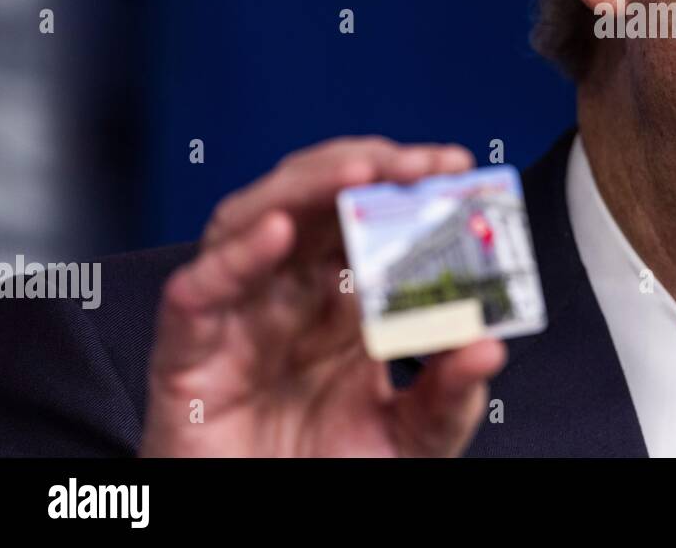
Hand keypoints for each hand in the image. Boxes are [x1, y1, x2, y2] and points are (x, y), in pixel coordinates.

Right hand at [139, 137, 506, 455]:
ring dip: (304, 186)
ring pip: (250, 220)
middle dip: (364, 167)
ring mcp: (236, 318)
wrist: (270, 533)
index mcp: (343, 302)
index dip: (404, 184)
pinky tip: (277, 233)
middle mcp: (288, 296)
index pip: (367, 216)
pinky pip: (196, 293)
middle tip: (418, 165)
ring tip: (359, 171)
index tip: (454, 166)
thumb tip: (488, 346)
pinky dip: (232, 257)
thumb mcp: (412, 436)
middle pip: (312, 200)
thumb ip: (450, 394)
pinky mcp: (187, 356)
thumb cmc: (330, 478)